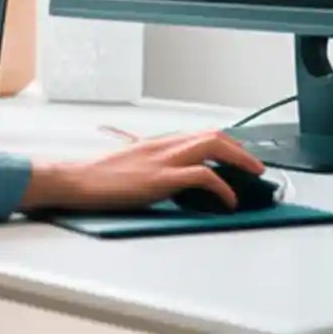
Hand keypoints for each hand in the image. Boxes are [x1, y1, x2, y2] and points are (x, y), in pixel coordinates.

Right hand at [18, 130, 264, 211]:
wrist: (76, 180)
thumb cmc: (98, 177)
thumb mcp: (130, 165)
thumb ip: (151, 166)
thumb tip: (170, 178)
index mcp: (157, 142)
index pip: (200, 134)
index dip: (226, 144)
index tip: (239, 155)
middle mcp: (163, 145)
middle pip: (213, 134)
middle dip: (241, 149)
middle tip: (255, 166)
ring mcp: (163, 159)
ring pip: (213, 146)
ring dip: (239, 160)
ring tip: (253, 177)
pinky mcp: (161, 178)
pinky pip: (203, 175)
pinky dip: (223, 187)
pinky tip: (228, 200)